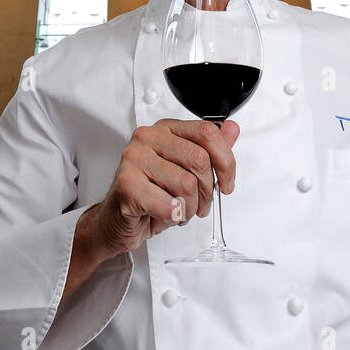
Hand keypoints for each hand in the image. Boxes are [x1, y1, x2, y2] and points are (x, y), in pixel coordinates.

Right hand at [90, 119, 238, 257]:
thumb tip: (232, 129)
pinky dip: (175, 217)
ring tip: (179, 210)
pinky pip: (170, 205)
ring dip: (190, 208)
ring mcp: (134, 159)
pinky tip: (166, 215)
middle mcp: (147, 138)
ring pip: (187, 184)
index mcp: (165, 129)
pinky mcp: (127, 184)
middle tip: (199, 204)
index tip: (227, 182)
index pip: (207, 132)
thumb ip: (208, 150)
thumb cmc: (150, 194)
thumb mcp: (184, 171)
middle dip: (207, 191)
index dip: (226, 161)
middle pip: (200, 159)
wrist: (116, 220)